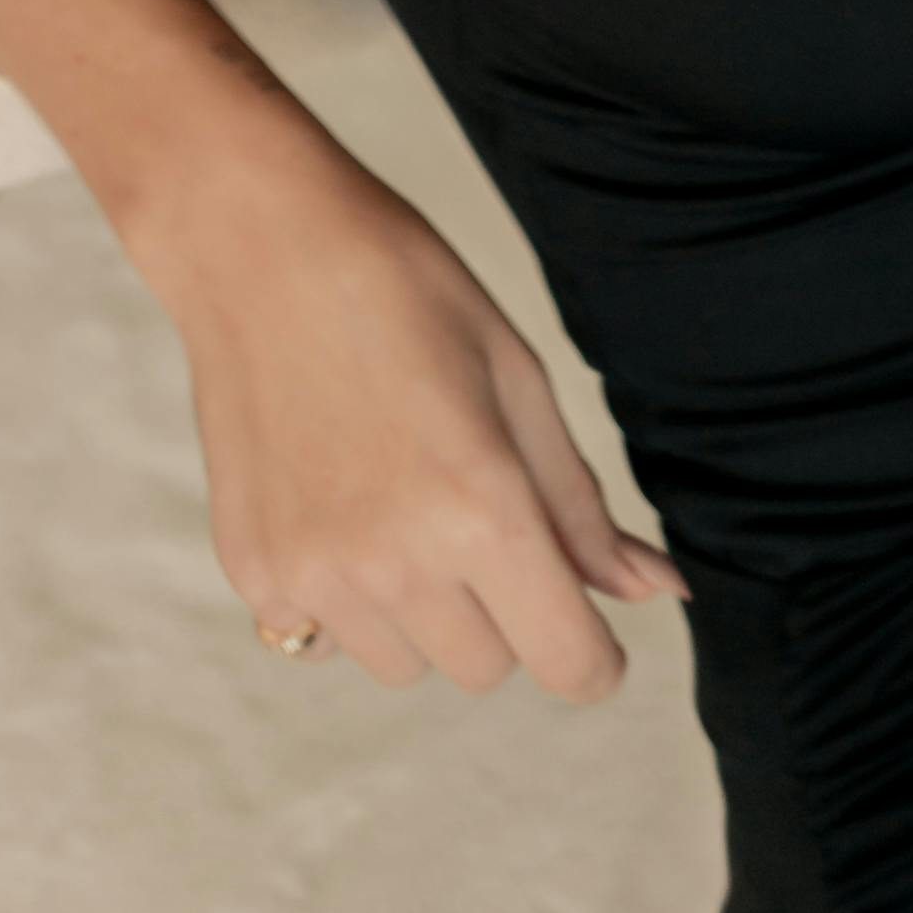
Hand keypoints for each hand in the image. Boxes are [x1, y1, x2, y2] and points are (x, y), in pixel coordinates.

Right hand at [154, 155, 688, 701]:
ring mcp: (315, 574)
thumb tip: (658, 592)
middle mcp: (397, 564)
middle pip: (489, 668)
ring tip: (394, 498)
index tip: (585, 623)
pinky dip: (341, 598)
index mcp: (482, 512)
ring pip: (408, 663)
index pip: (569, 665)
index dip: (593, 654)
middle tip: (469, 506)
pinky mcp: (254, 571)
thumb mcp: (518, 382)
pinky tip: (333, 502)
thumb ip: (582, 509)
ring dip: (420, 611)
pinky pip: (321, 639)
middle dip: (502, 610)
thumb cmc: (405, 294)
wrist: (258, 244)